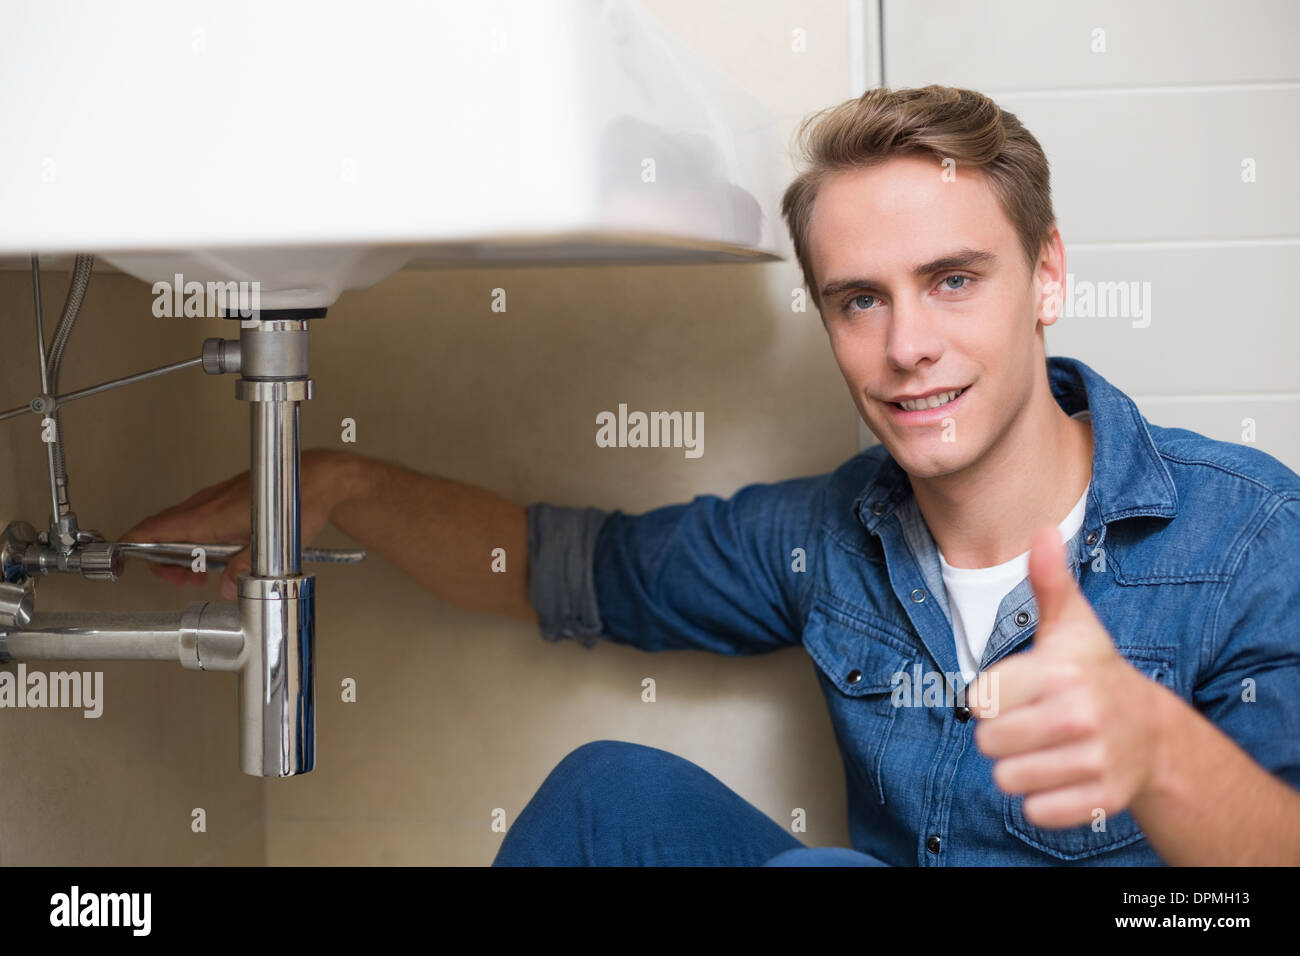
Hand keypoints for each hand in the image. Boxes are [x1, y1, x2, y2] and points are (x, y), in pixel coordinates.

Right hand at [119, 449, 342, 599]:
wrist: (318, 478)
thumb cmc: (297, 502)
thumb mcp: (271, 547)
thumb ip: (245, 570)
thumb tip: (228, 588)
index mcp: (208, 516)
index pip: (154, 529)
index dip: (133, 545)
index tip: (122, 560)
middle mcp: (206, 505)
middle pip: (162, 532)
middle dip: (162, 560)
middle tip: (180, 580)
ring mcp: (215, 500)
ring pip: (180, 527)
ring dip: (181, 552)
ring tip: (197, 574)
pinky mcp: (226, 500)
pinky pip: (197, 521)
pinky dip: (196, 540)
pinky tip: (214, 556)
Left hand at [967, 525, 1169, 828]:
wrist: (1152, 734)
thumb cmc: (1094, 673)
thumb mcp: (1072, 626)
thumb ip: (1049, 582)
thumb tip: (1042, 532)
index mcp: (1061, 672)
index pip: (980, 698)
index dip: (993, 697)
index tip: (1022, 691)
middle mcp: (1079, 716)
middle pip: (988, 743)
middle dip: (1003, 736)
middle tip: (1034, 723)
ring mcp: (1094, 760)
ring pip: (1007, 781)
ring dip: (1020, 769)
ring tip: (1047, 749)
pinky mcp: (1101, 801)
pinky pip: (1036, 812)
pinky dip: (1043, 801)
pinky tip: (1063, 776)